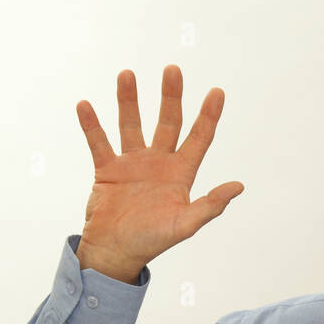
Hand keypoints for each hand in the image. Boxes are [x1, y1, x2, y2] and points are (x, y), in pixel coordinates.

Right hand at [75, 65, 242, 282]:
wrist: (114, 253)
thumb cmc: (151, 243)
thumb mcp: (184, 225)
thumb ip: (210, 205)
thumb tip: (238, 186)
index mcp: (180, 175)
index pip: (199, 139)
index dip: (209, 116)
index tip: (217, 92)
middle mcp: (158, 164)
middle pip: (168, 122)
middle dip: (171, 97)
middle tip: (173, 70)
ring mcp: (132, 164)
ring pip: (131, 124)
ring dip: (129, 100)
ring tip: (127, 74)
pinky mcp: (107, 170)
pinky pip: (99, 142)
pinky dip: (92, 125)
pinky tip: (85, 105)